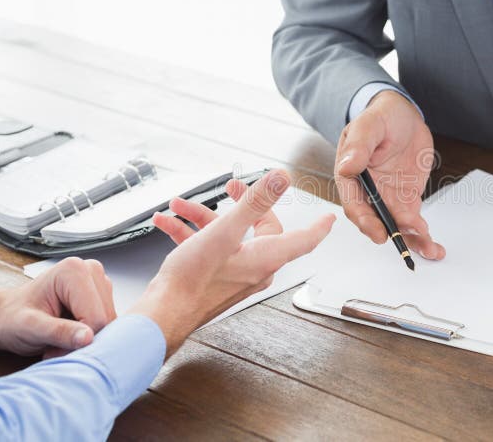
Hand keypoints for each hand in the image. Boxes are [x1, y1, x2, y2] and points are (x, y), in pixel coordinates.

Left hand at [0, 258, 115, 356]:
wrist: (8, 315)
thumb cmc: (13, 318)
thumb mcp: (29, 328)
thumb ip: (58, 332)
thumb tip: (88, 337)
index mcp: (74, 271)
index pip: (96, 317)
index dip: (79, 339)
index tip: (54, 347)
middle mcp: (91, 271)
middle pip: (105, 319)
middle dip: (83, 339)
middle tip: (56, 345)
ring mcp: (99, 282)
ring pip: (109, 322)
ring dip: (86, 338)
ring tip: (60, 338)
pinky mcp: (103, 294)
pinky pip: (108, 322)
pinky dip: (90, 334)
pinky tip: (71, 332)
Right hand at [131, 169, 334, 355]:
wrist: (163, 314)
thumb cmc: (193, 281)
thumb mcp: (225, 231)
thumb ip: (255, 202)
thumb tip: (281, 178)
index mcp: (266, 257)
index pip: (304, 239)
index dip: (318, 226)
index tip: (329, 218)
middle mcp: (255, 267)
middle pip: (260, 227)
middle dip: (241, 203)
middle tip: (230, 187)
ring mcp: (234, 273)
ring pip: (227, 234)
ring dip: (203, 216)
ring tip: (181, 205)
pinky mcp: (214, 278)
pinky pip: (209, 248)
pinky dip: (190, 233)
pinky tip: (167, 223)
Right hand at [335, 90, 444, 259]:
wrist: (402, 114)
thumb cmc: (380, 116)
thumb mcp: (368, 125)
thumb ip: (359, 146)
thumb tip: (348, 166)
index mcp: (351, 175)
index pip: (355, 204)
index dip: (366, 221)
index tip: (379, 232)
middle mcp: (369, 191)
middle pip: (377, 220)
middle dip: (392, 235)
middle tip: (407, 245)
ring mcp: (388, 196)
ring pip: (396, 225)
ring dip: (411, 240)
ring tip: (429, 249)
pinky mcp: (406, 198)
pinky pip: (412, 220)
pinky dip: (421, 234)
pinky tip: (433, 246)